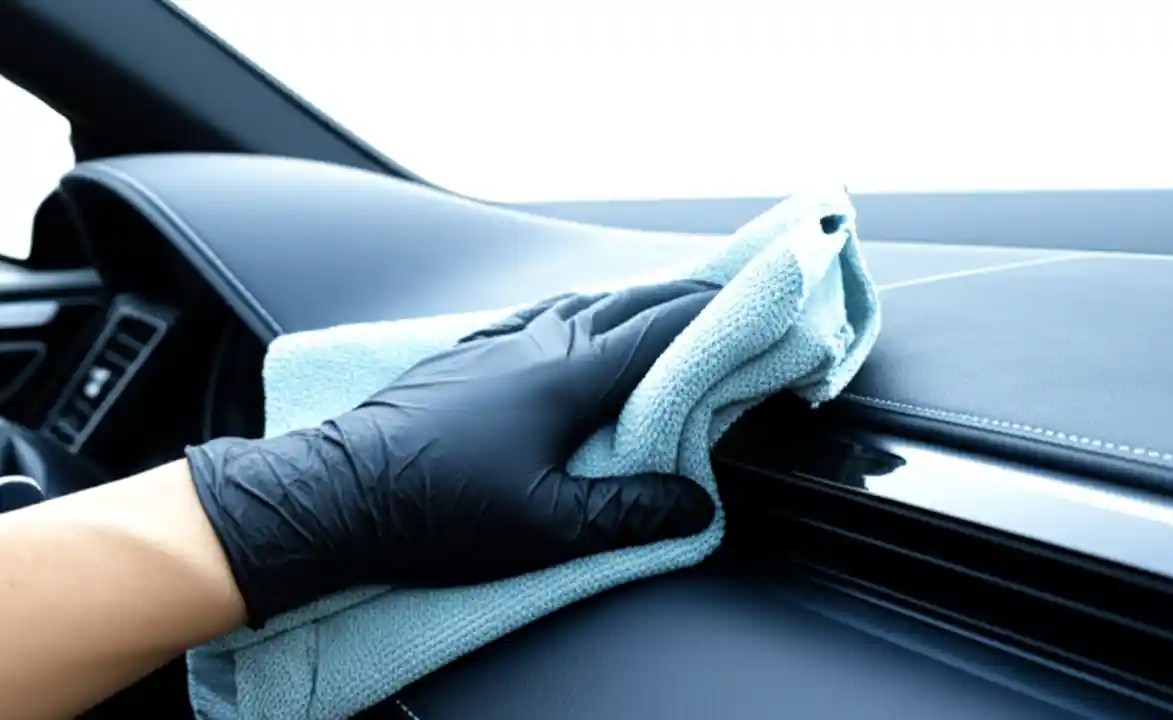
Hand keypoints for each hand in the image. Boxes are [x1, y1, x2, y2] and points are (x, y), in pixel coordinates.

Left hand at [187, 280, 718, 624]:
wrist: (335, 495)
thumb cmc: (436, 509)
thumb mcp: (548, 527)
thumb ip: (630, 512)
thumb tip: (692, 504)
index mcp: (567, 377)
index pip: (660, 334)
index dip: (713, 318)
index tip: (753, 305)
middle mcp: (537, 343)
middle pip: (627, 305)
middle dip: (683, 298)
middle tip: (725, 295)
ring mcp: (497, 343)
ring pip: (583, 303)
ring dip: (631, 301)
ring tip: (662, 307)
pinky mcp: (466, 356)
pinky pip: (540, 315)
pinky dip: (579, 311)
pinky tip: (574, 321)